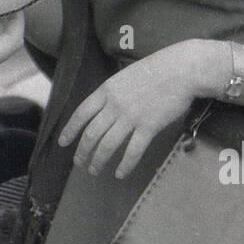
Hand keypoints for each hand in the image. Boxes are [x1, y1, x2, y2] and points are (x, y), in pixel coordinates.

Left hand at [58, 42, 203, 179]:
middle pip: (91, 134)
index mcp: (106, 90)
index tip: (63, 143)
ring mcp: (131, 117)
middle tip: (79, 163)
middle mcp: (115, 105)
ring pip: (108, 145)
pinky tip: (119, 174)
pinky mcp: (149, 127)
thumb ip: (113, 93)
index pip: (81, 113)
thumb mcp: (125, 76)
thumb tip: (104, 108)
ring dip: (98, 161)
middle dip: (82, 152)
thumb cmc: (156, 69)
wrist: (181, 70)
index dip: (70, 130)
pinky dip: (124, 165)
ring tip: (94, 171)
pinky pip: (133, 151)